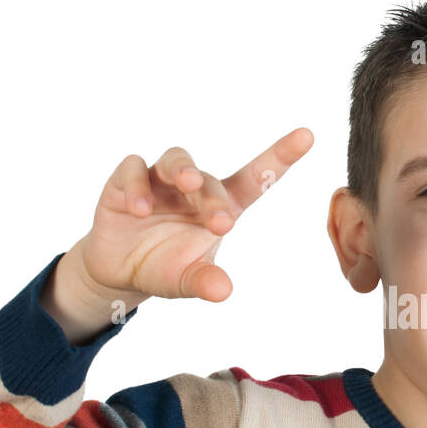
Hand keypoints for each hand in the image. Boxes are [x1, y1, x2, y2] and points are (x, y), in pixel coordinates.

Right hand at [78, 128, 313, 302]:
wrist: (119, 270)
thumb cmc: (165, 267)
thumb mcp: (186, 280)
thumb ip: (205, 282)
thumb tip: (223, 291)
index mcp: (221, 206)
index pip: (255, 178)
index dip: (280, 156)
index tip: (307, 136)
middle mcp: (193, 189)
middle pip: (210, 180)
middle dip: (215, 199)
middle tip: (221, 224)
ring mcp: (160, 180)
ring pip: (176, 160)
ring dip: (183, 170)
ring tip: (187, 187)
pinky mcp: (126, 180)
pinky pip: (133, 169)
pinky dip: (138, 185)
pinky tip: (140, 209)